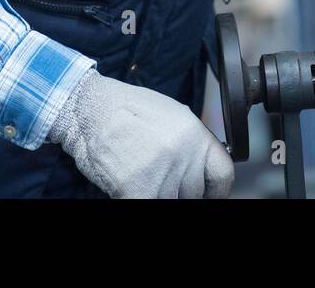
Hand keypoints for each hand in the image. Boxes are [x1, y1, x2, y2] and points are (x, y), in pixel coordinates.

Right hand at [48, 68, 233, 198]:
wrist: (92, 108)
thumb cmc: (126, 109)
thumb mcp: (172, 117)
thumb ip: (190, 143)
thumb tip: (200, 167)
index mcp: (196, 134)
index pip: (222, 174)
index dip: (217, 191)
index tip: (210, 195)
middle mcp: (184, 154)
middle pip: (194, 192)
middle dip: (180, 191)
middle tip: (162, 181)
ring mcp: (163, 172)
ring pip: (171, 201)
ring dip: (158, 194)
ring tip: (144, 177)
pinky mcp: (138, 188)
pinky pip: (149, 206)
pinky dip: (140, 199)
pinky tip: (132, 191)